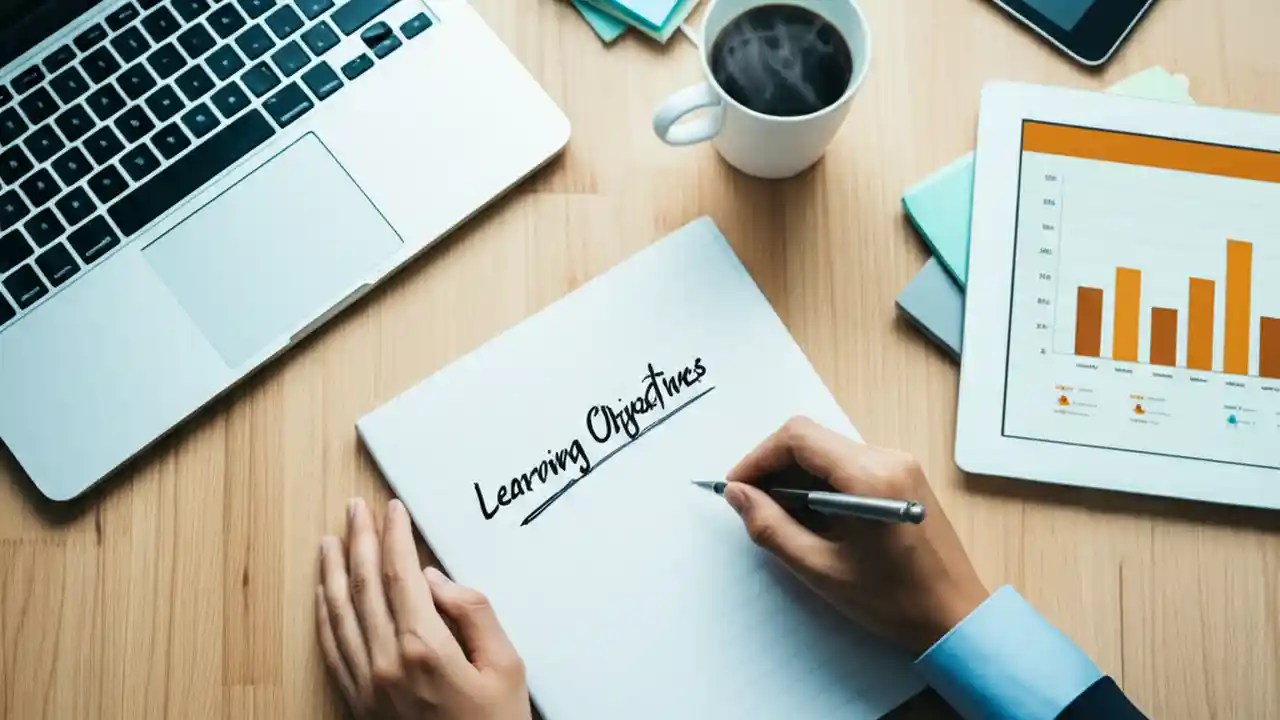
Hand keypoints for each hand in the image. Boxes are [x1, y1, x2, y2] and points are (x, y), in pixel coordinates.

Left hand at [316, 497, 530, 719]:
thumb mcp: (506, 666)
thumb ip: (474, 614)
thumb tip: (436, 579)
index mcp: (425, 649)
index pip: (401, 576)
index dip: (395, 536)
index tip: (392, 509)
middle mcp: (387, 664)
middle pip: (365, 587)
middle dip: (360, 541)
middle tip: (355, 509)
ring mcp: (368, 686)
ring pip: (339, 614)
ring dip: (333, 571)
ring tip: (331, 540)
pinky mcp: (358, 703)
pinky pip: (331, 648)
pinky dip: (324, 614)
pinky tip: (324, 594)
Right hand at [723, 417, 988, 653]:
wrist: (956, 616)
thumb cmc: (894, 600)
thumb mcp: (820, 569)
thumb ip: (771, 527)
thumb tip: (738, 495)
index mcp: (870, 477)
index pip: (798, 438)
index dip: (758, 457)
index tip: (737, 487)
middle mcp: (888, 458)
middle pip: (812, 439)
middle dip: (774, 467)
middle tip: (754, 505)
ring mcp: (901, 464)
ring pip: (829, 450)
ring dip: (797, 476)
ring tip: (785, 518)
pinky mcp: (904, 476)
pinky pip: (850, 463)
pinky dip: (822, 481)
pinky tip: (815, 518)